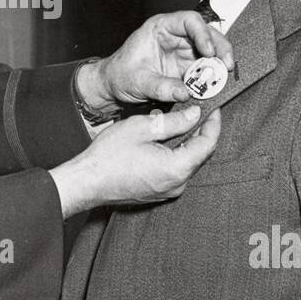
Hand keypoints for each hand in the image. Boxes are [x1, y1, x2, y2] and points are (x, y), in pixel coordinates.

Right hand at [49, 105, 221, 216]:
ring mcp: (168, 190)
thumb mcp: (142, 128)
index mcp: (177, 168)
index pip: (208, 143)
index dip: (213, 123)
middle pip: (199, 153)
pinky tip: (161, 139)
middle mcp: (177, 184)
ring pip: (186, 161)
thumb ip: (173, 121)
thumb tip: (194, 114)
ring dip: (184, 141)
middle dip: (199, 130)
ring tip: (174, 120)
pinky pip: (174, 170)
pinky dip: (173, 152)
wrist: (87, 182)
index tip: (213, 107)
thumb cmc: (109, 156)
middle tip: (196, 109)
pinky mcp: (158, 192)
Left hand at [78, 11, 233, 111]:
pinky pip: (205, 69)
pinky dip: (212, 77)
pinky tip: (217, 86)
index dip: (203, 33)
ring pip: (210, 51)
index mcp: (160, 28)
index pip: (189, 21)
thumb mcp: (138, 82)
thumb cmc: (120, 76)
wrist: (113, 87)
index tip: (209, 51)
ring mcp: (183, 51)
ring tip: (224, 79)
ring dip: (219, 65)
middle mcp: (176, 36)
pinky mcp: (187, 67)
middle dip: (220, 48)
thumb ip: (162, 87)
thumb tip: (186, 93)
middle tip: (227, 67)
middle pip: (207, 34)